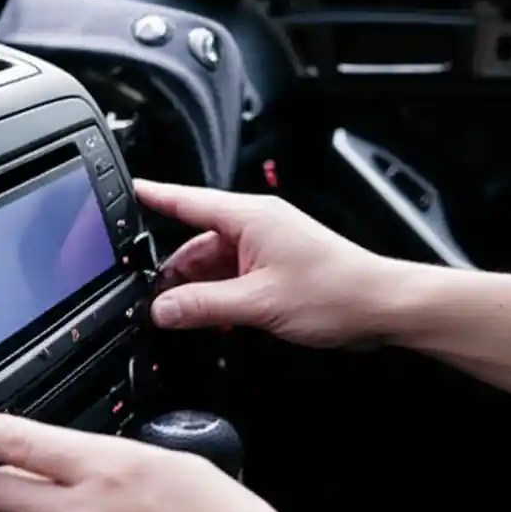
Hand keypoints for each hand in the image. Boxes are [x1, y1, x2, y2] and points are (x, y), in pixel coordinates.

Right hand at [134, 179, 399, 347]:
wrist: (381, 306)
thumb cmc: (337, 292)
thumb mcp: (258, 303)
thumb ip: (204, 306)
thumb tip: (163, 309)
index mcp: (250, 218)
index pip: (188, 201)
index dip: (155, 197)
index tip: (128, 191)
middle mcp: (256, 226)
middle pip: (195, 242)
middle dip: (173, 272)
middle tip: (152, 300)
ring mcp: (266, 247)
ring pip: (212, 264)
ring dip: (197, 290)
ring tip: (183, 317)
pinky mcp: (274, 268)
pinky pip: (232, 278)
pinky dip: (218, 297)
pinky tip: (213, 320)